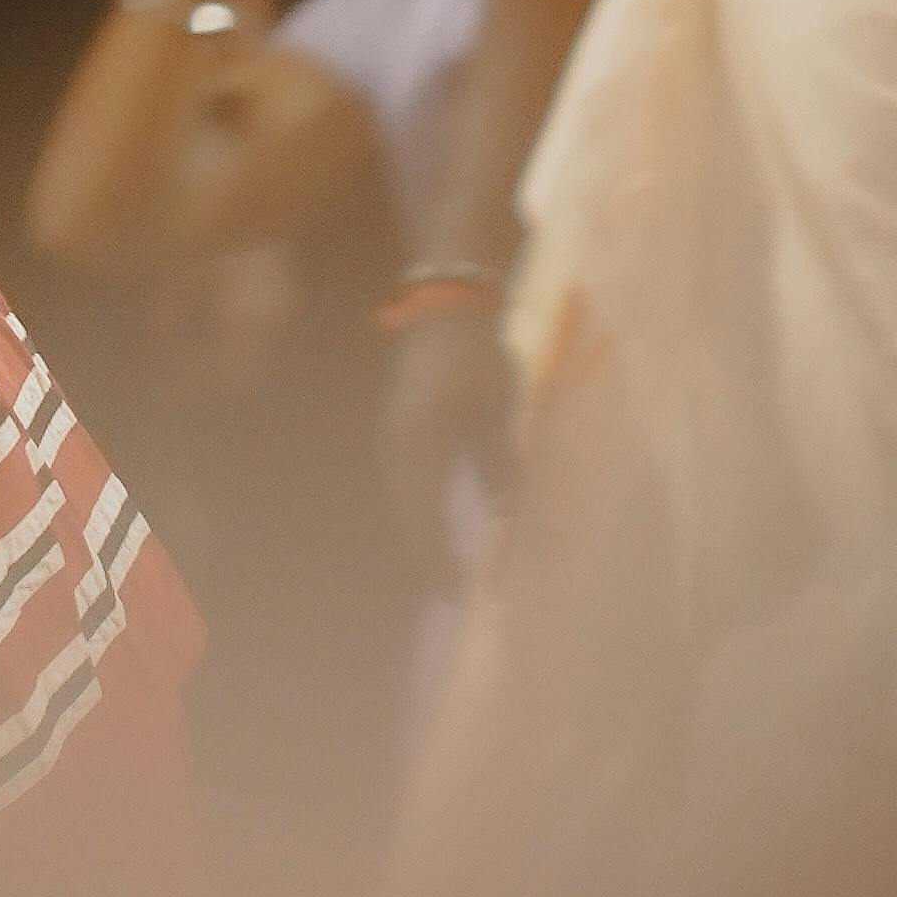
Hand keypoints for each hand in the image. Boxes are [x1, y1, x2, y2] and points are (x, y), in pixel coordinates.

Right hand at [380, 298, 513, 572]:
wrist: (445, 303)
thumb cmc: (477, 354)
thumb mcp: (496, 408)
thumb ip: (497, 460)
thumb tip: (502, 513)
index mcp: (418, 443)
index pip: (424, 514)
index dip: (438, 555)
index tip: (457, 592)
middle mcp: (397, 444)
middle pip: (407, 512)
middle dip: (426, 552)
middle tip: (447, 593)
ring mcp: (394, 433)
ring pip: (404, 498)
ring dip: (421, 532)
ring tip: (439, 567)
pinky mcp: (401, 425)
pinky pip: (407, 480)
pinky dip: (420, 508)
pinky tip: (435, 521)